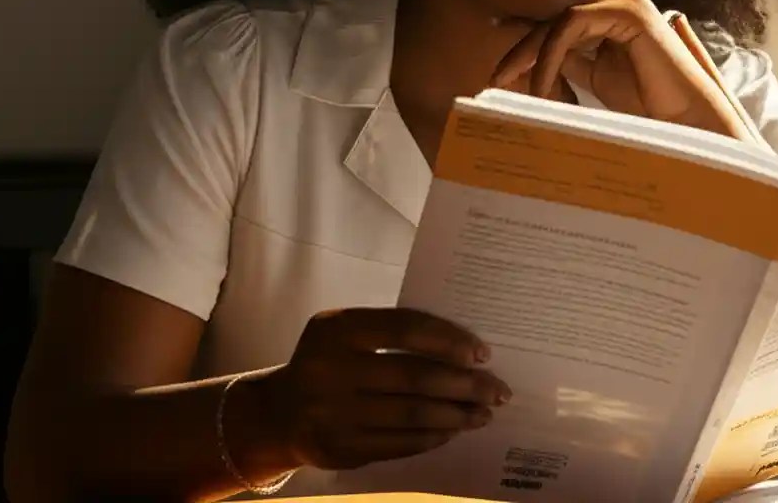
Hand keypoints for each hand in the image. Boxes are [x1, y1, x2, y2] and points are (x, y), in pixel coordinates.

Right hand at [259, 308, 511, 470]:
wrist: (279, 413)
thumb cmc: (331, 362)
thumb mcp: (347, 333)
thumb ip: (393, 332)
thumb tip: (466, 351)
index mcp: (336, 329)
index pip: (406, 328)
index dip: (449, 340)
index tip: (482, 354)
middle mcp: (330, 369)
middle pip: (415, 376)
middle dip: (465, 385)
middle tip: (498, 390)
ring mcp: (333, 413)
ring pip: (412, 415)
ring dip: (456, 415)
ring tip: (483, 413)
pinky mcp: (340, 448)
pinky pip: (399, 443)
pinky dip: (432, 437)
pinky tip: (451, 430)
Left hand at [491, 0, 748, 138]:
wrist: (689, 124)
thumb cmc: (650, 110)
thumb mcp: (596, 82)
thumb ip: (568, 65)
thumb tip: (528, 63)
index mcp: (613, 21)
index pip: (560, 27)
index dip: (527, 47)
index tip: (498, 72)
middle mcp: (621, 6)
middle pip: (556, 21)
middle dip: (522, 50)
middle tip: (495, 78)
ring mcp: (627, 4)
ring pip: (560, 23)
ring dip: (535, 58)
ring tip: (524, 94)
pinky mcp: (629, 13)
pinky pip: (572, 26)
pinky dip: (551, 56)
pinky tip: (542, 87)